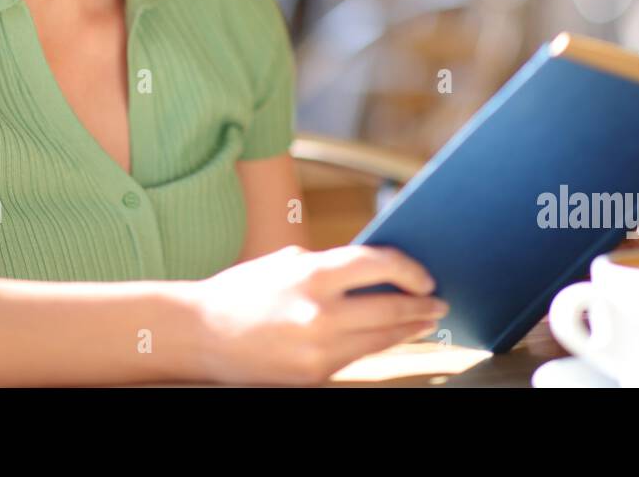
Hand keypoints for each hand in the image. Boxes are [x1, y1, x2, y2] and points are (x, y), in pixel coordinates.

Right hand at [182, 244, 447, 384]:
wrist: (200, 334)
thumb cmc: (242, 291)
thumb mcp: (286, 263)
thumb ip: (328, 264)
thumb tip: (375, 269)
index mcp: (311, 274)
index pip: (379, 264)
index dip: (410, 269)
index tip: (425, 275)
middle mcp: (319, 312)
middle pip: (390, 307)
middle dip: (421, 306)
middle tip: (438, 304)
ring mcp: (318, 348)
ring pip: (380, 338)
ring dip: (408, 329)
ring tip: (424, 322)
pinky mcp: (313, 375)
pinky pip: (356, 357)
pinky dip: (376, 345)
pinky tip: (388, 338)